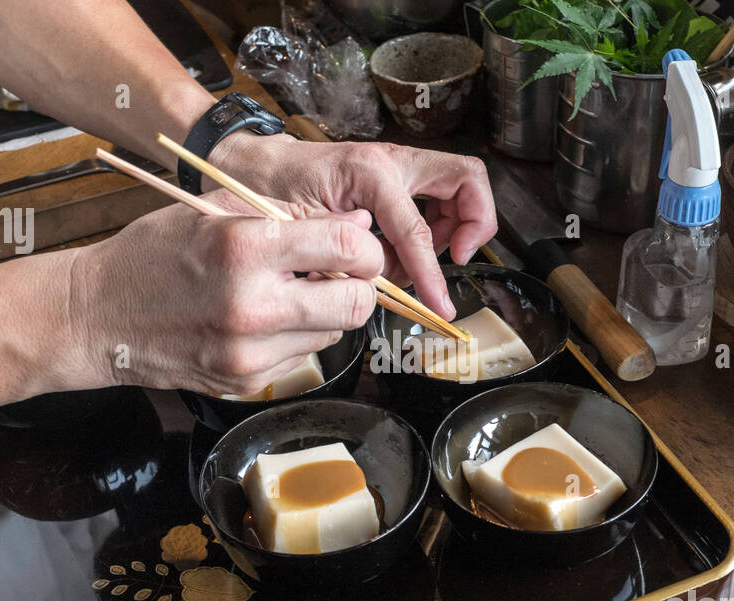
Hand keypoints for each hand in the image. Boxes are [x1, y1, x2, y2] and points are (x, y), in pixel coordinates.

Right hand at [67, 189, 383, 396]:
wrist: (95, 315)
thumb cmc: (154, 253)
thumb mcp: (217, 210)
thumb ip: (293, 215)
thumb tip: (359, 222)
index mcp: (245, 249)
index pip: (347, 247)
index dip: (365, 246)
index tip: (358, 245)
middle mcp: (252, 306)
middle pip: (356, 304)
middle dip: (357, 285)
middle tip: (337, 272)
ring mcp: (249, 353)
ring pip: (333, 333)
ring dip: (324, 311)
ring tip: (286, 292)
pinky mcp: (246, 382)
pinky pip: (302, 356)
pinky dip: (295, 336)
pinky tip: (262, 319)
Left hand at [213, 134, 497, 319]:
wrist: (258, 168)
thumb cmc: (274, 192)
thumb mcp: (306, 230)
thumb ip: (347, 256)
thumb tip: (380, 285)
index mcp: (371, 171)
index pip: (417, 230)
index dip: (432, 275)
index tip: (439, 305)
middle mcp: (392, 161)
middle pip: (468, 178)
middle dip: (475, 221)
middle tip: (455, 256)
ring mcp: (398, 165)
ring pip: (461, 185)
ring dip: (456, 224)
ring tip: (424, 257)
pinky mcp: (397, 176)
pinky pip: (438, 197)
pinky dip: (437, 224)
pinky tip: (408, 249)